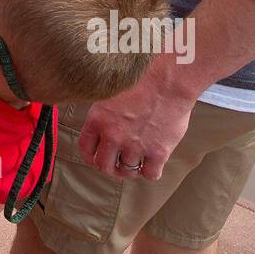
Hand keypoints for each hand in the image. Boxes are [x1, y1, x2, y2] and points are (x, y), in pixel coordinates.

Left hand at [76, 71, 194, 181]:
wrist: (169, 80)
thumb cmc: (142, 79)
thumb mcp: (111, 92)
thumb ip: (104, 112)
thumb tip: (101, 123)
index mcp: (99, 119)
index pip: (85, 148)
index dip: (90, 157)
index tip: (96, 158)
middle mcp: (114, 135)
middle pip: (103, 165)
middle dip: (109, 168)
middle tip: (116, 165)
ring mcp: (136, 145)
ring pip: (127, 172)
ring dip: (130, 169)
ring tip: (136, 161)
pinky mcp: (158, 151)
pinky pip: (150, 174)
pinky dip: (150, 172)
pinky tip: (152, 164)